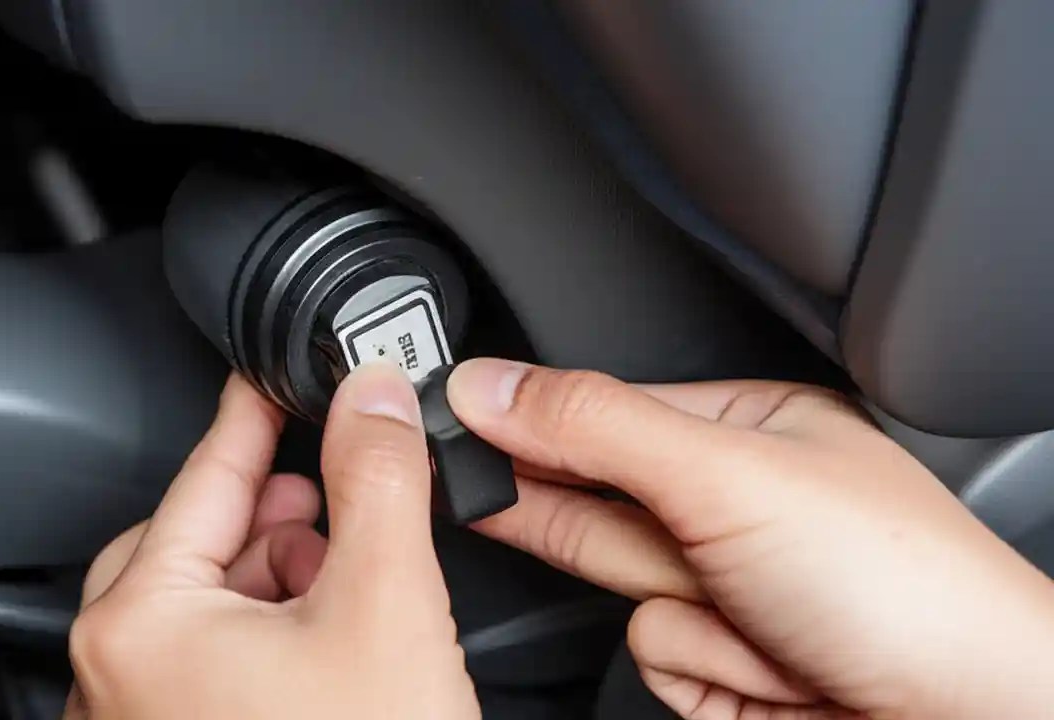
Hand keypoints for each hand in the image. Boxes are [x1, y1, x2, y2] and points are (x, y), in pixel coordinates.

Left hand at [66, 365, 477, 718]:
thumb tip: (372, 399)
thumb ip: (377, 481)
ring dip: (277, 574)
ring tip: (343, 575)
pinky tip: (323, 641)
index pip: (204, 475)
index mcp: (142, 626)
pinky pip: (209, 662)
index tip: (267, 374)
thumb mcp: (385, 604)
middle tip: (331, 486)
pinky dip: (267, 632)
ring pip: (205, 604)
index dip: (252, 413)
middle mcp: (116, 678)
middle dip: (274, 509)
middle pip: (198, 540)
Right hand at [447, 359, 1053, 719]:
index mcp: (750, 432)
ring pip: (623, 589)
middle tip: (479, 485)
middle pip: (602, 497)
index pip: (608, 412)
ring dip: (674, 606)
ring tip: (741, 607)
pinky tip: (759, 661)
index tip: (458, 417)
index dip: (534, 419)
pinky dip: (695, 664)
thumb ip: (596, 424)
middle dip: (572, 506)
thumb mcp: (727, 475)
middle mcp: (736, 508)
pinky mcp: (723, 665)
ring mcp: (730, 590)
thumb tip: (493, 384)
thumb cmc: (902, 586)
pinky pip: (650, 654)